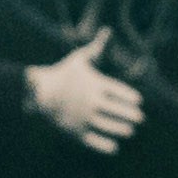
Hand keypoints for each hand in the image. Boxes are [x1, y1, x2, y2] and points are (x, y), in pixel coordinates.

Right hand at [19, 30, 141, 153]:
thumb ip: (98, 48)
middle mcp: (90, 101)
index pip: (118, 91)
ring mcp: (82, 117)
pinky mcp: (74, 131)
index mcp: (94, 84)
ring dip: (121, 129)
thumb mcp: (80, 59)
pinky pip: (92, 141)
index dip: (129, 97)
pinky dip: (104, 146)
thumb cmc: (63, 74)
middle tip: (139, 118)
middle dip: (130, 115)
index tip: (138, 101)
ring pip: (107, 126)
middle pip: (115, 110)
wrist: (38, 92)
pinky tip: (114, 147)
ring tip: (130, 131)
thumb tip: (108, 30)